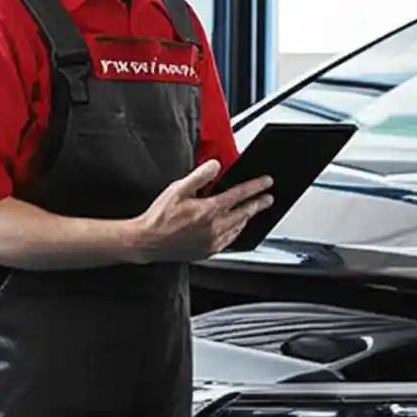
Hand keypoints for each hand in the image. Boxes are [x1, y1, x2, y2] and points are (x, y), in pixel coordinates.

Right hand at [128, 160, 273, 262]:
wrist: (147, 242)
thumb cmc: (159, 217)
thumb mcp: (178, 189)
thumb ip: (200, 176)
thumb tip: (216, 165)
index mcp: (209, 211)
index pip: (239, 195)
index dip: (256, 187)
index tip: (266, 182)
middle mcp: (215, 228)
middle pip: (245, 213)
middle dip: (259, 203)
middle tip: (269, 198)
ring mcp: (213, 242)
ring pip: (240, 227)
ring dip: (249, 217)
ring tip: (254, 210)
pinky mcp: (209, 251)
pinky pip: (230, 240)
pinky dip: (237, 230)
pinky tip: (237, 226)